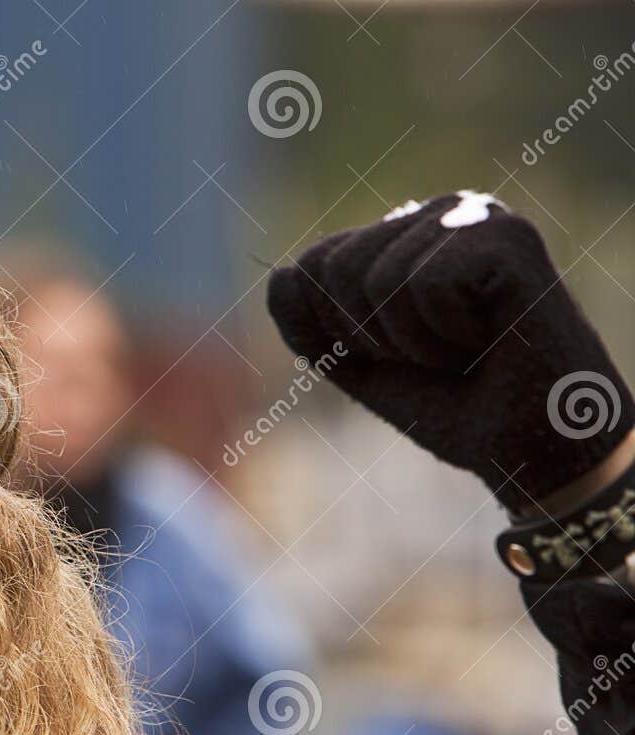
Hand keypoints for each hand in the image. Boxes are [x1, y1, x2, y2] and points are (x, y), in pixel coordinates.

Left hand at [267, 190, 633, 512]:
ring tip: (468, 348)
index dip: (340, 331)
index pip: (314, 266)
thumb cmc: (454, 405)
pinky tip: (492, 339)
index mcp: (405, 235)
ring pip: (377, 279)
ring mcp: (478, 217)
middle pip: (335, 268)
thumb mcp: (361, 366)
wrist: (530, 448)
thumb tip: (279, 272)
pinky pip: (424, 286)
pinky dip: (446, 336)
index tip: (400, 354)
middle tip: (439, 355)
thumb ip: (311, 325)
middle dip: (372, 335)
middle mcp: (442, 212)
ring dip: (413, 341)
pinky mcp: (508, 238)